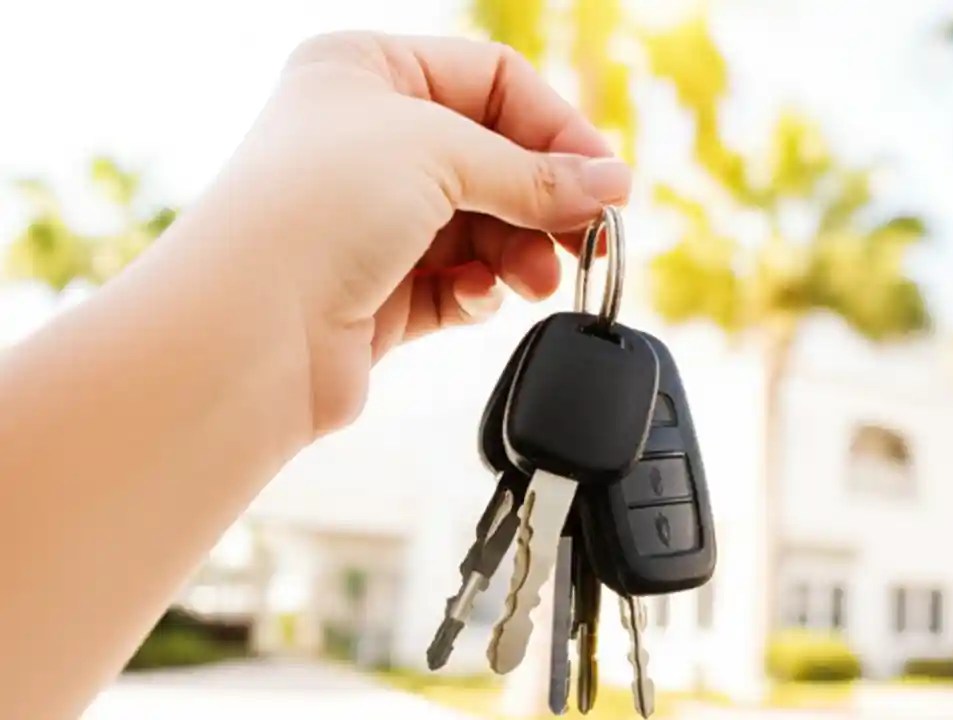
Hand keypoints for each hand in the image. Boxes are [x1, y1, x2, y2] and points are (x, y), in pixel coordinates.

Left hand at [193, 32, 630, 433]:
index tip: (607, 180)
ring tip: (539, 279)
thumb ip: (538, 174)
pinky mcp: (377, 288)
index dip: (557, 127)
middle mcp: (364, 139)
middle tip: (591, 240)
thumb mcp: (444, 155)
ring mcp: (369, 217)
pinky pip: (457, 280)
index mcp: (366, 71)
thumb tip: (613, 184)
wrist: (245, 332)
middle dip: (545, 200)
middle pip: (494, 158)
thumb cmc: (317, 209)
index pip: (492, 80)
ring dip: (521, 250)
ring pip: (482, 225)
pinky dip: (479, 288)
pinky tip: (479, 297)